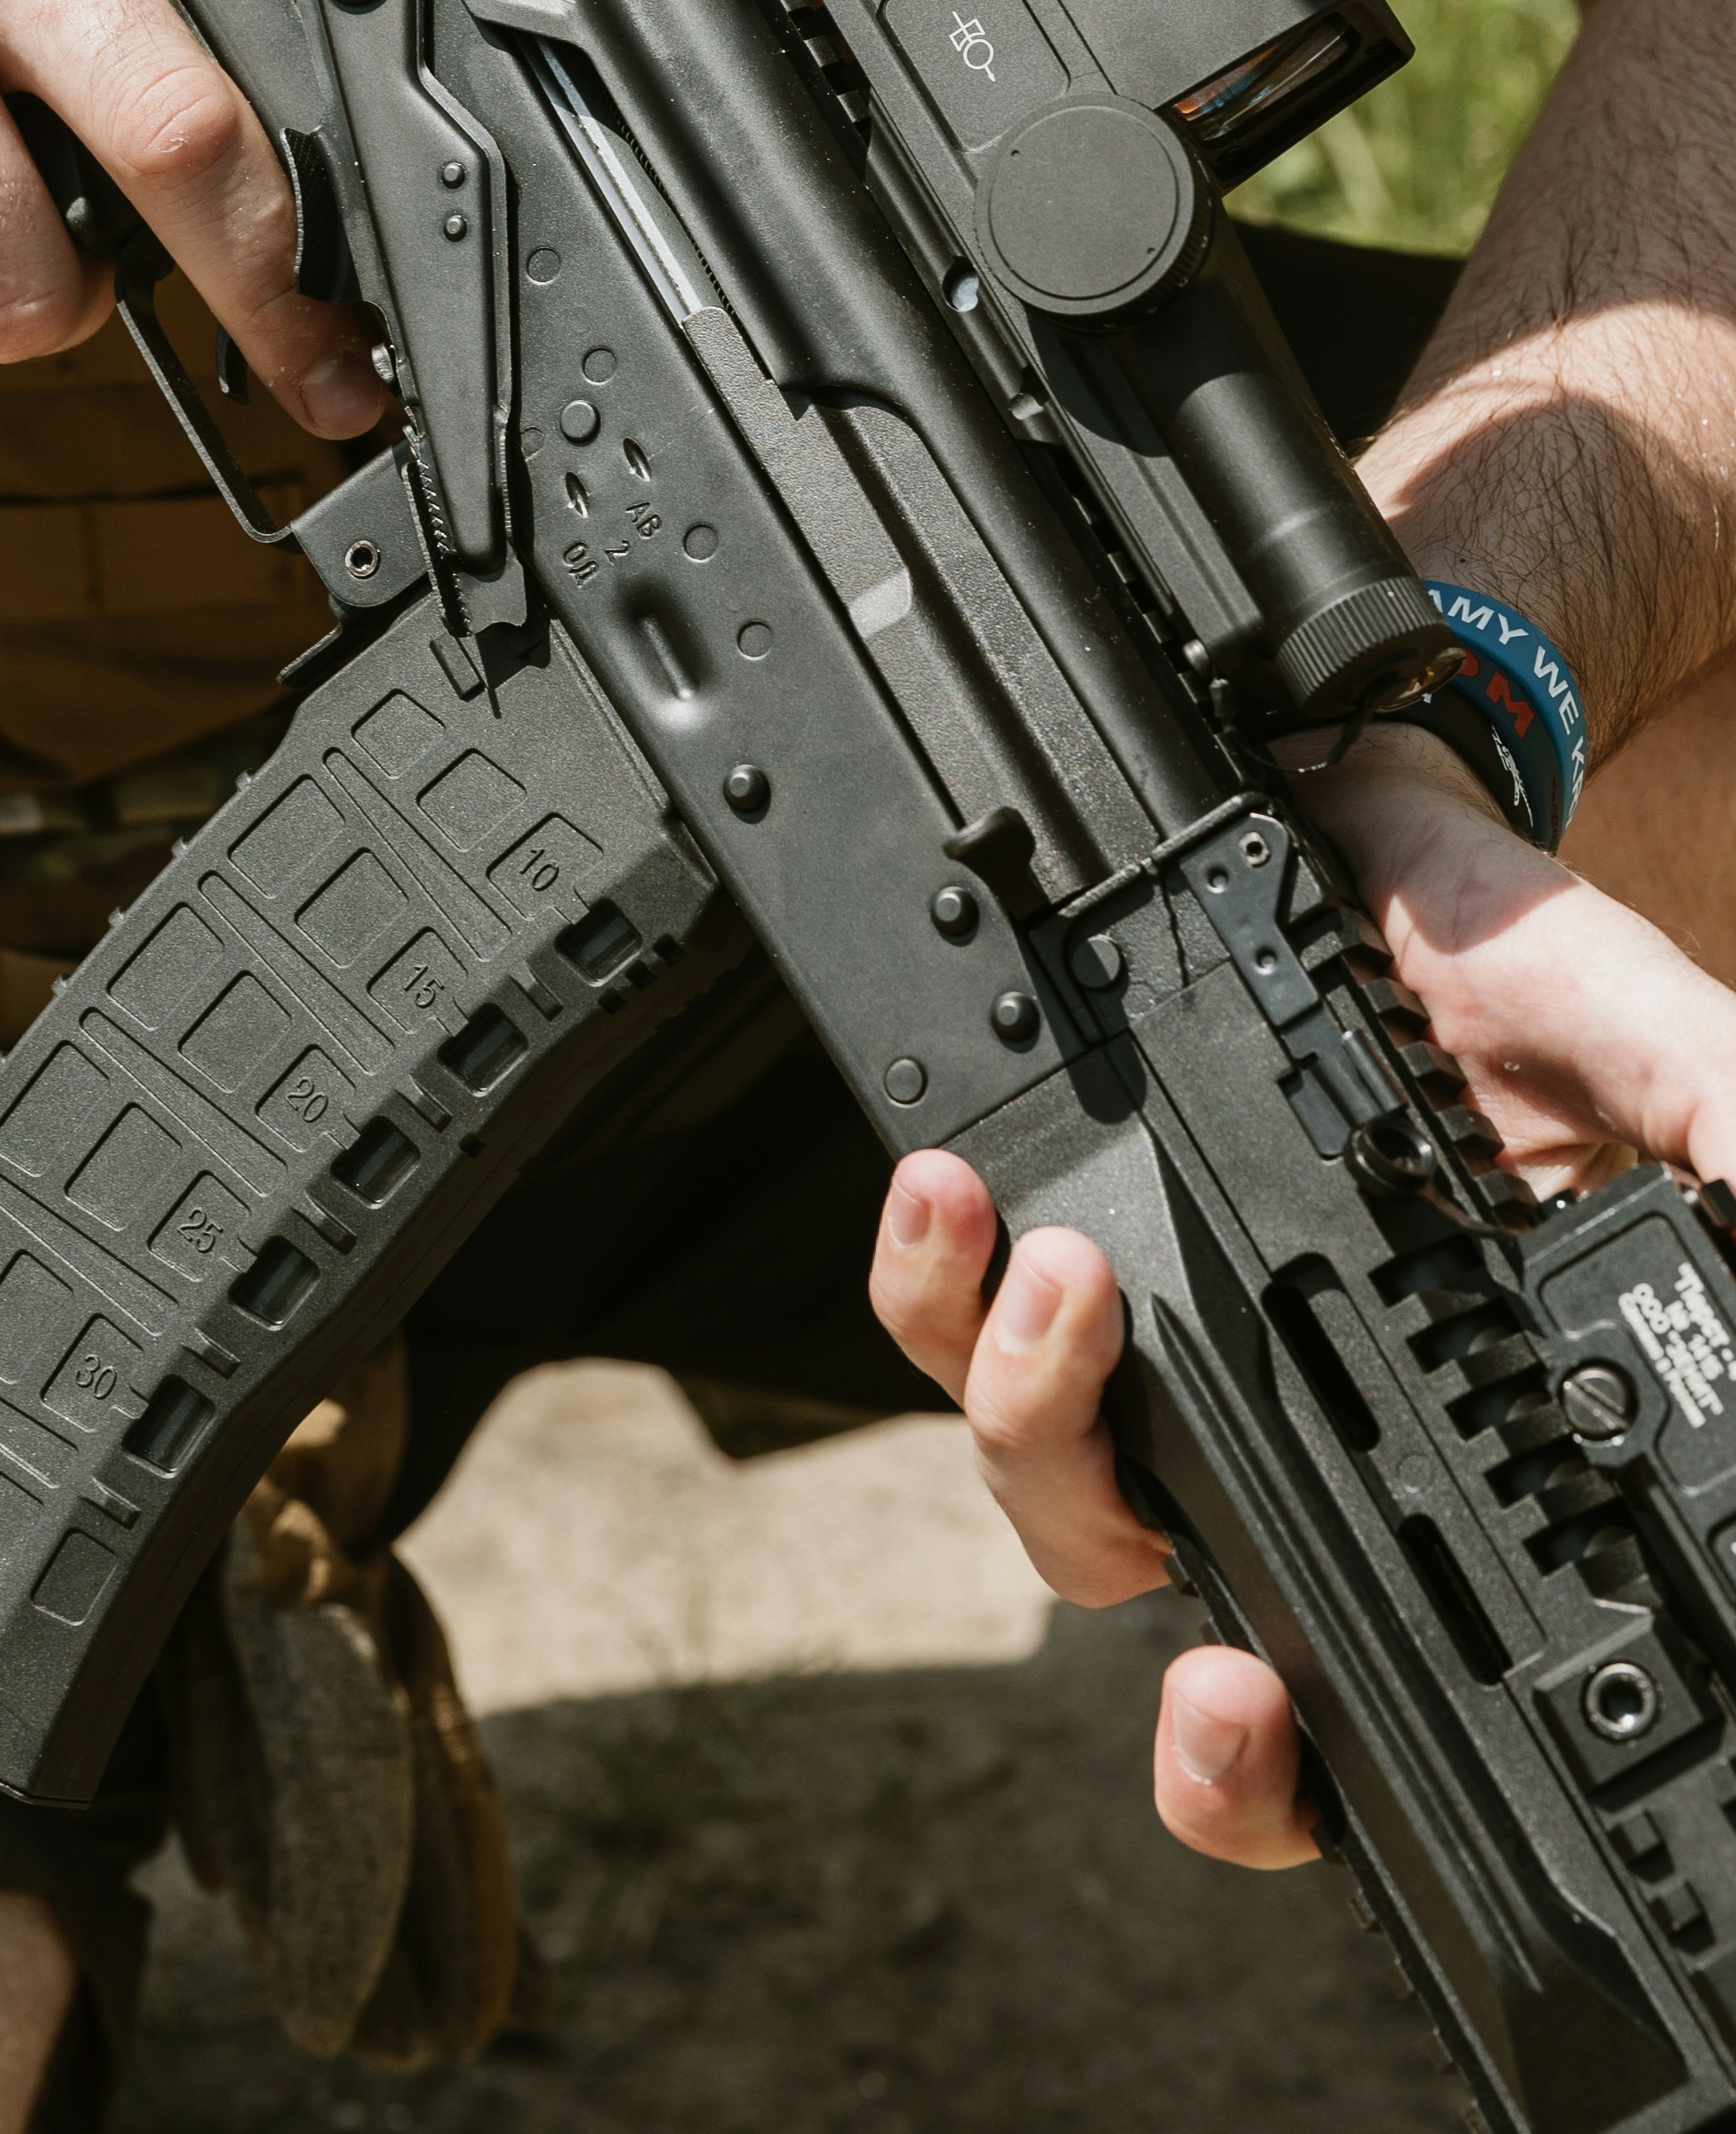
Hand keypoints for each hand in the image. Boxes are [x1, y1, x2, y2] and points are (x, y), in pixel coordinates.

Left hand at [870, 724, 1735, 1869]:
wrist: (1391, 821)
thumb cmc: (1527, 981)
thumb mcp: (1654, 1066)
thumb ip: (1725, 1148)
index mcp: (1423, 1449)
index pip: (1355, 1685)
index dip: (1285, 1772)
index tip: (1273, 1737)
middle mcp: (1276, 1417)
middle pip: (1169, 1608)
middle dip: (1162, 1667)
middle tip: (1209, 1661)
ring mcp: (1152, 1326)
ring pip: (1039, 1465)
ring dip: (1029, 1406)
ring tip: (1065, 1280)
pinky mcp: (1057, 1211)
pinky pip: (952, 1298)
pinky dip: (936, 1271)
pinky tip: (957, 1195)